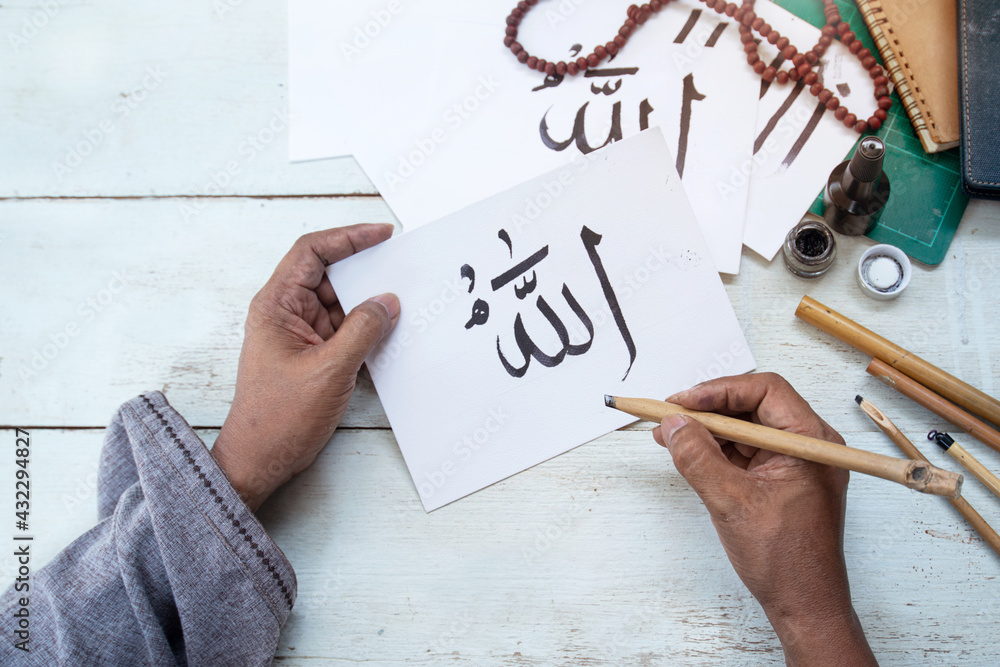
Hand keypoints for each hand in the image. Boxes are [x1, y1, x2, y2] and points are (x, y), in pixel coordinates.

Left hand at [212, 224, 398, 510]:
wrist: (261, 459)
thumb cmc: (279, 418)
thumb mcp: (330, 370)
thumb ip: (363, 330)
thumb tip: (387, 302)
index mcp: (277, 305)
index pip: (312, 252)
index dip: (347, 237)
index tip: (381, 234)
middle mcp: (286, 313)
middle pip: (328, 274)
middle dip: (364, 269)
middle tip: (401, 265)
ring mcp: (300, 334)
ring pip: (340, 302)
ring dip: (368, 301)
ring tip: (402, 299)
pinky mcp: (313, 355)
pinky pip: (344, 328)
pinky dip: (366, 326)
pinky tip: (390, 329)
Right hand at [652, 373, 875, 666]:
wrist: (804, 605)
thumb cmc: (786, 560)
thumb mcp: (731, 501)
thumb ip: (698, 457)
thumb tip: (673, 425)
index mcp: (812, 442)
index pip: (765, 390)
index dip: (719, 391)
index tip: (683, 402)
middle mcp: (809, 445)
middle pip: (755, 405)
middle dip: (710, 408)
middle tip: (672, 415)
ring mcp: (796, 462)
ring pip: (747, 427)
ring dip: (709, 429)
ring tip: (671, 434)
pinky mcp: (782, 479)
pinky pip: (746, 451)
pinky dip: (717, 449)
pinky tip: (689, 452)